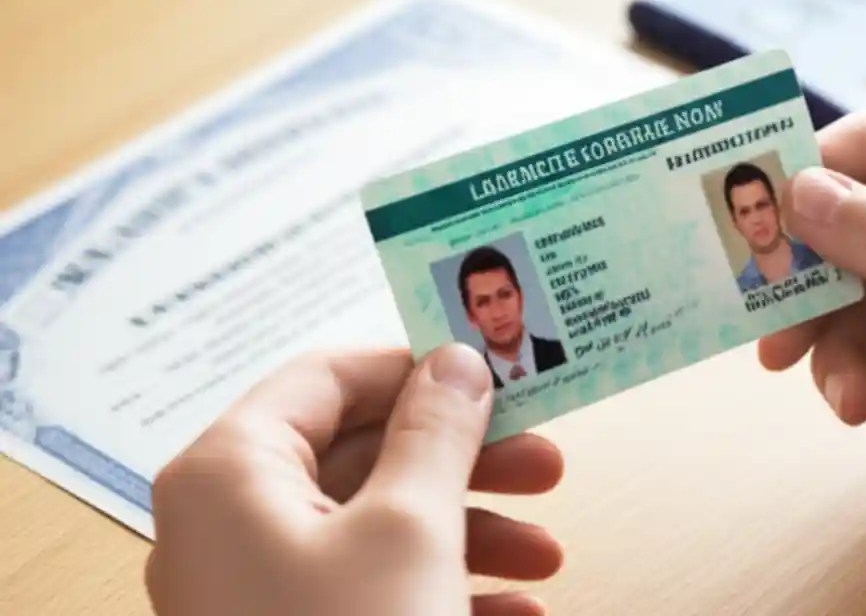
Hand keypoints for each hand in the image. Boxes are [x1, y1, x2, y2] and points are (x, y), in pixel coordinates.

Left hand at [146, 345, 563, 615]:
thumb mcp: (410, 529)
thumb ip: (436, 431)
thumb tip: (455, 360)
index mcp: (232, 471)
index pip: (327, 377)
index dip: (415, 367)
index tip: (493, 372)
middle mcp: (231, 521)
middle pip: (363, 453)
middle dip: (467, 461)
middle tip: (545, 462)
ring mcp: (258, 584)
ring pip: (378, 524)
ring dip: (472, 532)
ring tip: (549, 554)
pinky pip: (372, 587)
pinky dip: (444, 589)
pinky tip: (517, 613)